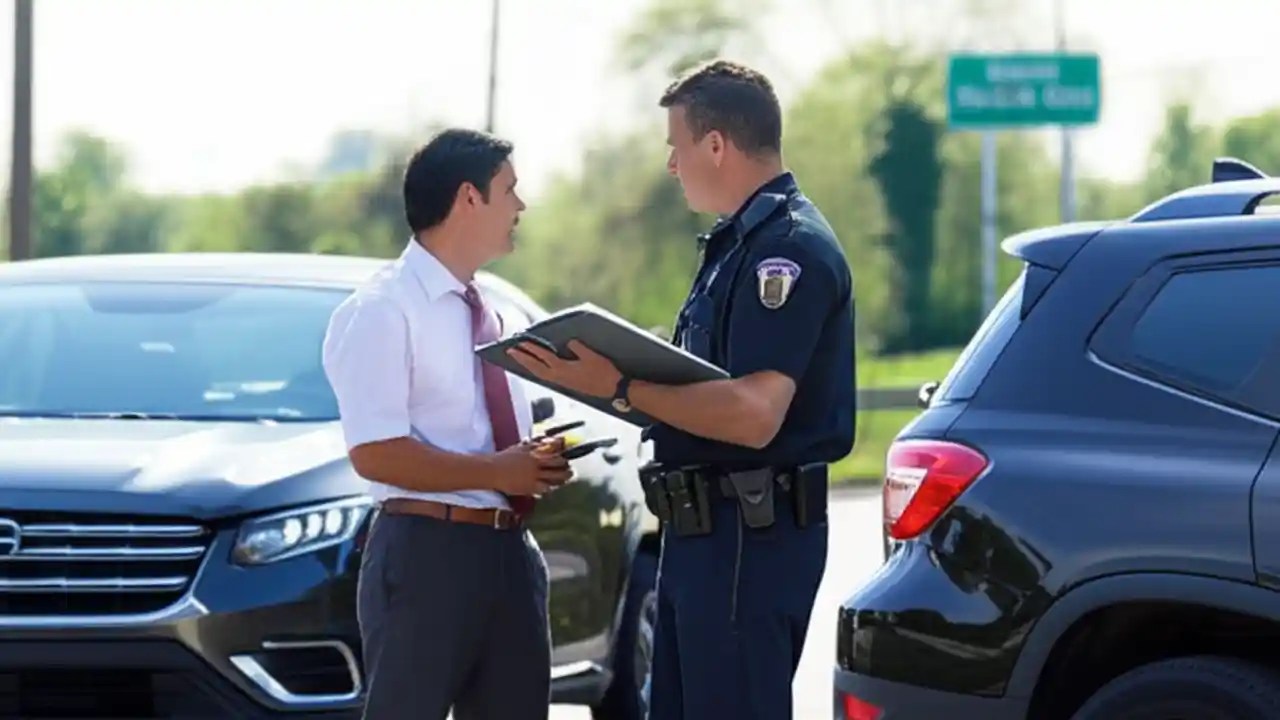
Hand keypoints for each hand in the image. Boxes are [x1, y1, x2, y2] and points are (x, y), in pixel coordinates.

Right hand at [488, 436, 573, 496]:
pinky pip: (546, 488)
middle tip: (568, 467)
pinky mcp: (530, 486)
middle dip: (565, 464)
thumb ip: (535, 444)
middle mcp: (536, 461)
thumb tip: (548, 441)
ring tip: (568, 477)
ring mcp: (534, 474)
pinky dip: (551, 487)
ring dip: (564, 477)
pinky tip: (552, 487)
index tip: (567, 451)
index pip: (554, 446)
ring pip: (556, 476)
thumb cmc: (505, 458)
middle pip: (558, 461)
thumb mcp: (521, 447)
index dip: (563, 448)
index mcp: (533, 450)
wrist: (492, 470)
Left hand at [507, 339, 621, 398]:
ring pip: (540, 374)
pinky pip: (547, 377)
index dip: (531, 348)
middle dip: (522, 359)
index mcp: (563, 369)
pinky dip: (538, 370)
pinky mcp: (567, 385)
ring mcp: (562, 383)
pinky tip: (536, 366)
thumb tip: (568, 342)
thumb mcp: (592, 356)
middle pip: (536, 368)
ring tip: (518, 357)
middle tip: (509, 350)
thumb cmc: (604, 372)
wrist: (613, 390)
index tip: (519, 341)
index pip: (543, 357)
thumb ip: (578, 348)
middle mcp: (559, 377)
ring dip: (528, 365)